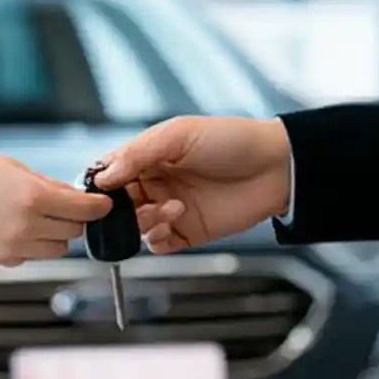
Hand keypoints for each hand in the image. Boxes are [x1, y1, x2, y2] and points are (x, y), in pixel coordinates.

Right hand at [0, 148, 111, 265]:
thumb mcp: (8, 167)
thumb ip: (45, 185)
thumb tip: (71, 196)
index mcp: (32, 198)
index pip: (85, 210)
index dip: (97, 206)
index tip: (101, 204)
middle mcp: (25, 227)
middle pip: (72, 232)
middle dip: (71, 219)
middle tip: (59, 205)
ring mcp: (10, 248)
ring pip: (52, 249)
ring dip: (51, 234)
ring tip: (30, 216)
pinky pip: (26, 256)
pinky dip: (26, 245)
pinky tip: (6, 226)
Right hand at [93, 116, 291, 253]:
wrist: (276, 167)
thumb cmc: (232, 141)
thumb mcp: (178, 135)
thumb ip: (137, 154)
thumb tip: (103, 176)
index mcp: (149, 157)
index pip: (110, 173)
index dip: (102, 183)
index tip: (101, 190)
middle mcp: (155, 184)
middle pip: (117, 204)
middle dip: (119, 208)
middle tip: (134, 204)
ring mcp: (169, 209)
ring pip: (135, 225)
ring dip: (144, 220)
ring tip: (171, 208)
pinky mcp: (186, 231)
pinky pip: (157, 244)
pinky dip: (156, 239)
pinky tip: (173, 222)